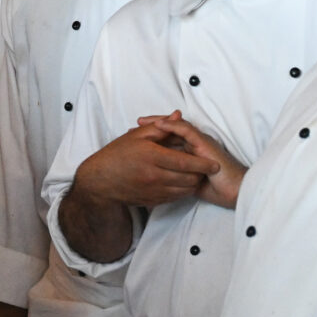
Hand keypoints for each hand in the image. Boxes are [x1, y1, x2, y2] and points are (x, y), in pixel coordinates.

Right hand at [73, 120, 219, 209]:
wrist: (101, 181)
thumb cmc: (118, 154)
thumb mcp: (137, 135)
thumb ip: (160, 126)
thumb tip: (178, 115)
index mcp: (152, 156)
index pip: (185, 162)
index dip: (203, 164)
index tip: (215, 164)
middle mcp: (154, 176)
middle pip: (188, 178)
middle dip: (201, 174)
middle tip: (207, 168)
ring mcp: (153, 191)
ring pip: (184, 190)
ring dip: (194, 183)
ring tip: (196, 175)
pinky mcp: (153, 201)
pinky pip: (175, 198)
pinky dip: (183, 191)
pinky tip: (184, 183)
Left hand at [138, 112, 245, 208]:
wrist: (234, 192)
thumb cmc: (216, 189)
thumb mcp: (189, 182)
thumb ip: (177, 177)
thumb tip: (159, 184)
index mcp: (190, 152)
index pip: (169, 140)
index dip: (152, 138)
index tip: (132, 140)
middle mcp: (195, 144)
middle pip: (171, 130)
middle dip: (151, 127)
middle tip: (133, 126)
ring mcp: (200, 142)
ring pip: (177, 126)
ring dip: (158, 122)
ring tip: (141, 122)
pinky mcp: (204, 143)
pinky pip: (186, 130)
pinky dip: (172, 126)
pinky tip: (158, 125)